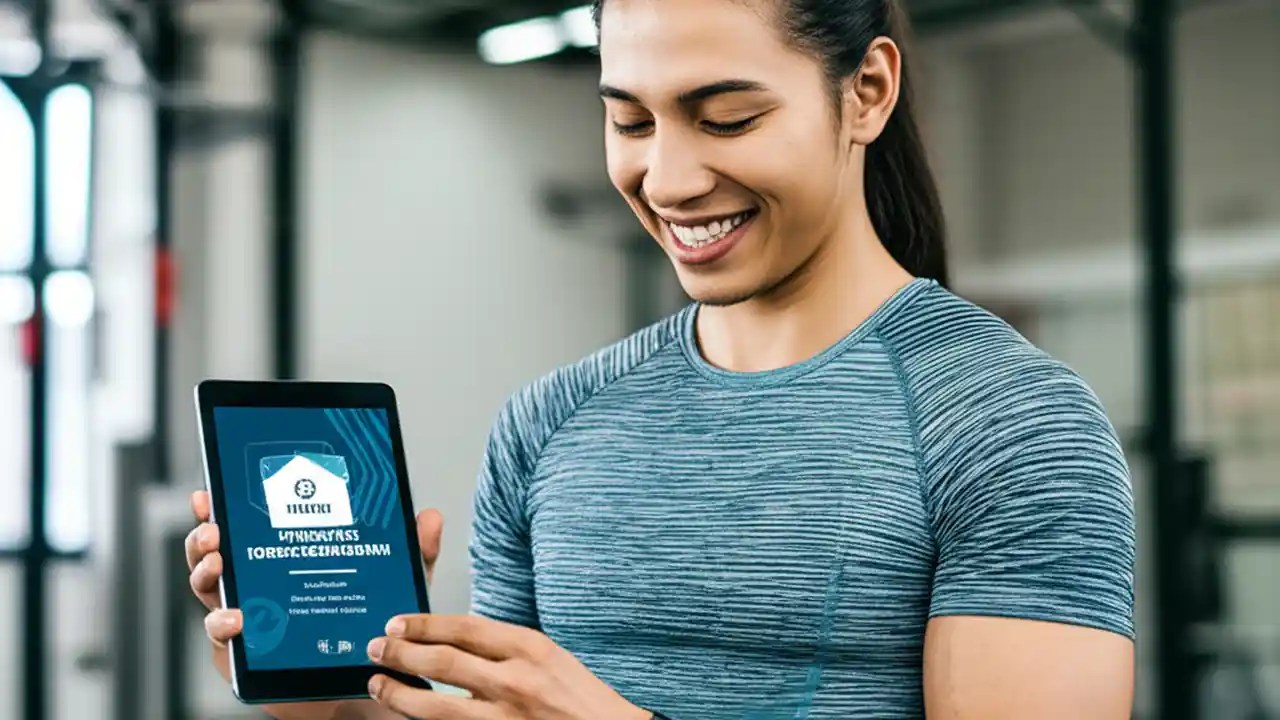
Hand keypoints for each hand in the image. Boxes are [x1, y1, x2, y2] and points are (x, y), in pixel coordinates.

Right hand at [186, 490, 444, 719]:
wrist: (364, 687)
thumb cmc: (372, 628)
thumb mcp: (396, 586)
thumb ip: (414, 553)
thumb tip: (430, 517)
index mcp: (282, 558)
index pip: (246, 526)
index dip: (222, 508)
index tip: (210, 492)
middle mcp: (256, 584)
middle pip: (213, 553)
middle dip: (204, 536)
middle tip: (214, 530)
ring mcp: (246, 617)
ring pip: (207, 590)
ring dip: (205, 573)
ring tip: (219, 564)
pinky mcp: (244, 654)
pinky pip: (220, 637)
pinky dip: (222, 623)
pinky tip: (237, 618)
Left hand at [365, 614, 651, 719]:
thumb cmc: (581, 699)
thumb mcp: (549, 657)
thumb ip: (506, 648)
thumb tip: (454, 638)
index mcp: (530, 648)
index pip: (463, 628)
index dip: (423, 624)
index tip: (396, 623)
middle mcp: (515, 682)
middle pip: (442, 664)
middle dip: (401, 655)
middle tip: (375, 648)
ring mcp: (505, 719)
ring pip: (435, 709)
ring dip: (399, 695)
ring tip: (377, 685)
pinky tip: (408, 717)